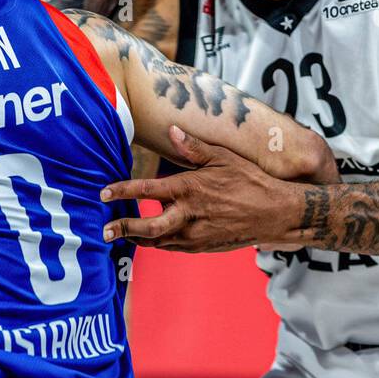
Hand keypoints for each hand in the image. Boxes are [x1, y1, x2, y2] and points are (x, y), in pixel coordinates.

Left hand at [101, 126, 299, 251]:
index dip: (122, 191)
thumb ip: (194, 147)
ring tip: (122, 235)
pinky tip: (152, 238)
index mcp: (190, 188)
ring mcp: (196, 234)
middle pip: (147, 227)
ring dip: (138, 239)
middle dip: (123, 229)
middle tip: (104, 231)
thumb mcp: (223, 157)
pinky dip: (159, 243)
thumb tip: (172, 130)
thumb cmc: (250, 180)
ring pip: (158, 241)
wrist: (275, 213)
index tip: (103, 193)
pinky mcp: (203, 246)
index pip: (147, 189)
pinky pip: (174, 247)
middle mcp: (189, 214)